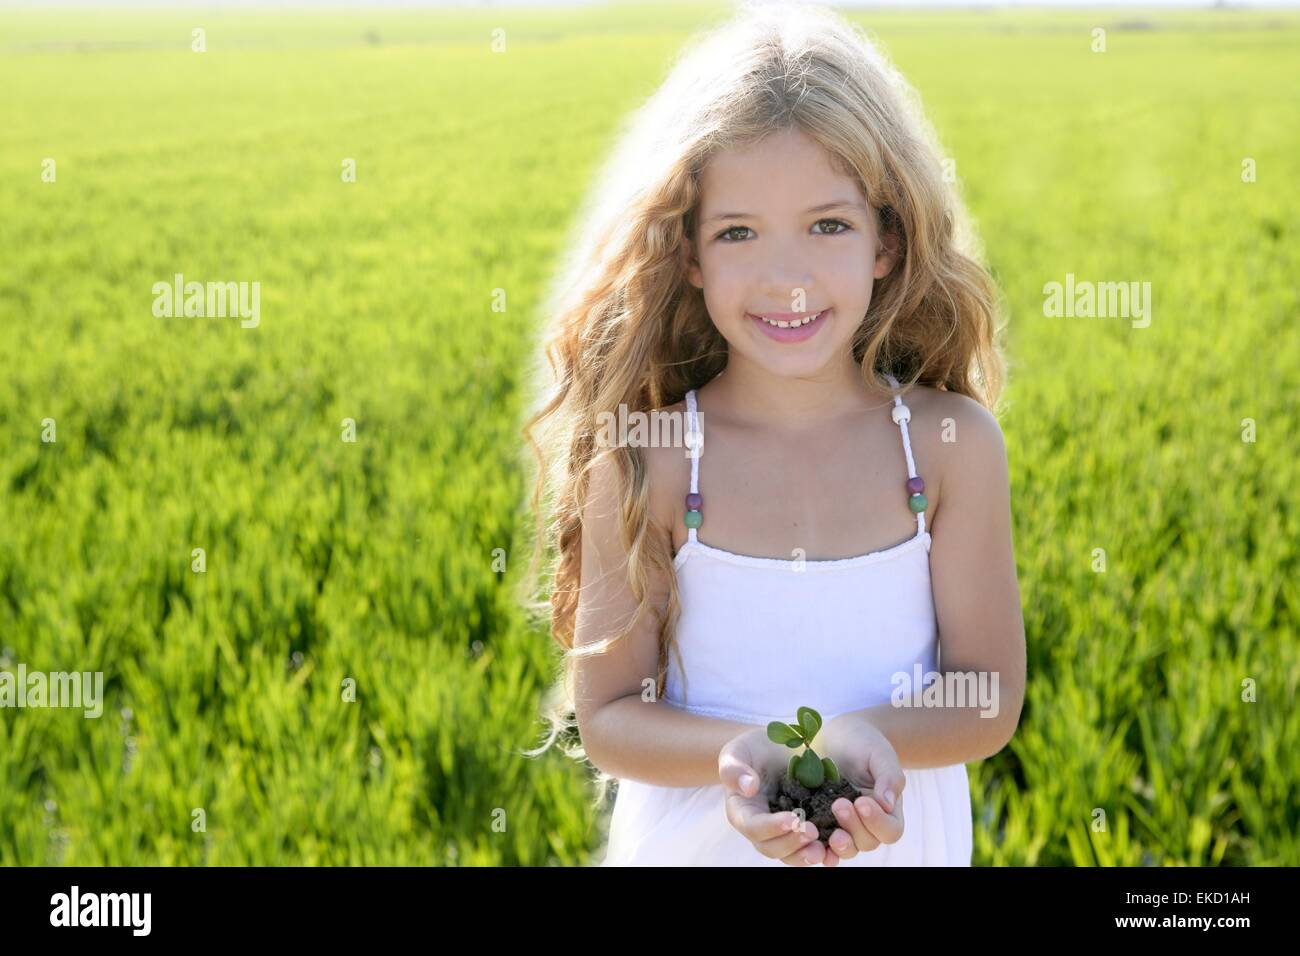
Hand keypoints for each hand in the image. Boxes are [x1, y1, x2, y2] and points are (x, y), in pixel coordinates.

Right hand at [718, 726, 828, 865]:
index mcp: (742, 812)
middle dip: (792, 844)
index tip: (792, 818)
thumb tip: (748, 788)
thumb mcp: (737, 751)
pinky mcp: (802, 831)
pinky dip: (822, 854)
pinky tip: (834, 851)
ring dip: (806, 856)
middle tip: (812, 832)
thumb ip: (734, 769)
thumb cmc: (753, 750)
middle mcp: (761, 829)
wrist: (775, 750)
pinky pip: (809, 848)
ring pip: (791, 855)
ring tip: (823, 850)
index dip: (771, 827)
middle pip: (772, 848)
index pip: (753, 827)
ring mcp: (782, 833)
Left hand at [817, 715, 905, 861]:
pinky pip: (822, 843)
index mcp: (888, 811)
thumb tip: (888, 804)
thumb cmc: (864, 743)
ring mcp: (844, 827)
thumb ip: (888, 777)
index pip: (890, 830)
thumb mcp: (879, 754)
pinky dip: (818, 847)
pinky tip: (809, 842)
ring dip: (838, 843)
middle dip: (853, 827)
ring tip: (825, 828)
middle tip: (839, 804)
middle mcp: (868, 824)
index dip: (877, 822)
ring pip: (846, 848)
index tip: (862, 801)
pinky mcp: (822, 823)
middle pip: (867, 842)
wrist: (837, 736)